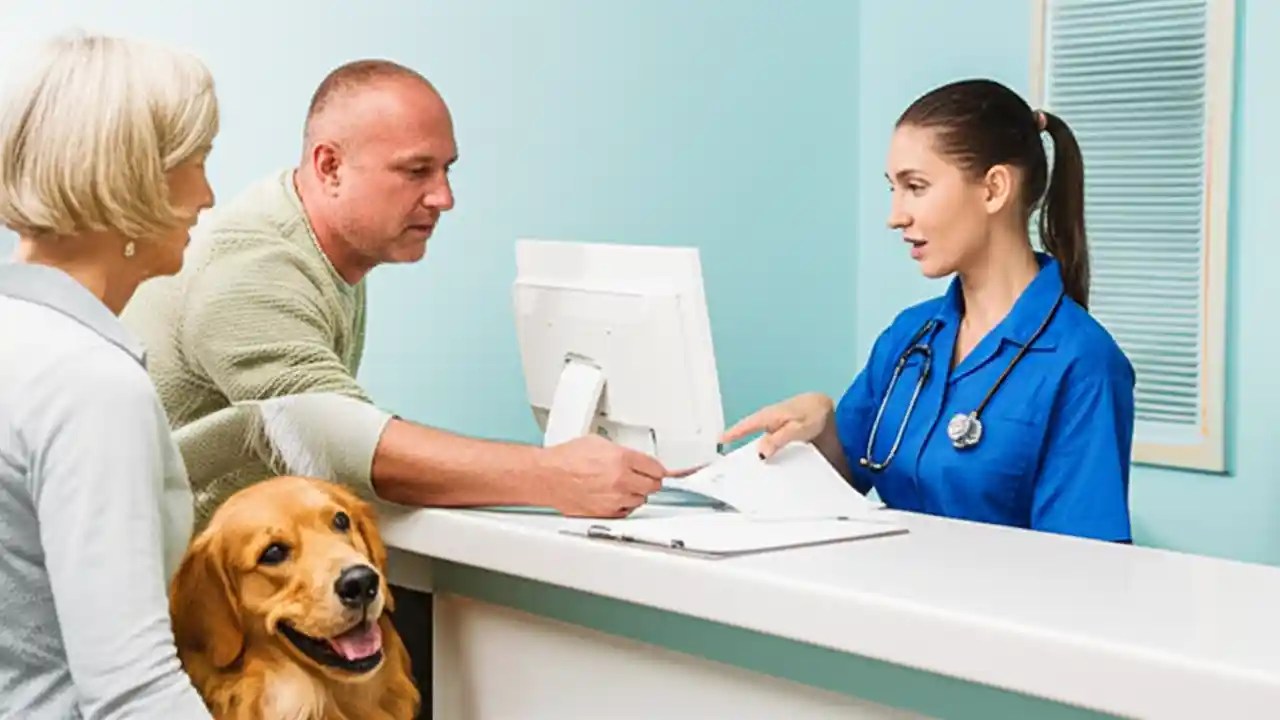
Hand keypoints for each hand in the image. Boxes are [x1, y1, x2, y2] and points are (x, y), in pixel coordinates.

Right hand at [539, 434, 667, 517]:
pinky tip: (615, 495)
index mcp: (621, 459)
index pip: (656, 467)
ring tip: (623, 485)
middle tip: (644, 477)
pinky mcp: (606, 512)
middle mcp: (621, 480)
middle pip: (654, 486)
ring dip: (637, 493)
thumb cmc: (566, 459)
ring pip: (641, 500)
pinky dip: (625, 504)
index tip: (661, 470)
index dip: (658, 469)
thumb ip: (622, 452)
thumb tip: (635, 459)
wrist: (548, 477)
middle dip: (650, 480)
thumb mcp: (599, 443)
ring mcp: (615, 498)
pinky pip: (626, 510)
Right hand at [721, 392, 833, 458]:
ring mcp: (779, 429)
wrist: (833, 411)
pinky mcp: (788, 436)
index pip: (745, 426)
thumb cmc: (815, 413)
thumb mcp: (796, 428)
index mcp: (769, 417)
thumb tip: (761, 452)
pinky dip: (771, 454)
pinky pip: (774, 446)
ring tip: (752, 471)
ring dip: (758, 454)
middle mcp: (771, 423)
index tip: (720, 441)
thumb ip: (778, 440)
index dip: (732, 434)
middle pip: (751, 436)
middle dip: (742, 448)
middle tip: (731, 463)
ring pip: (763, 443)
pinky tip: (774, 466)